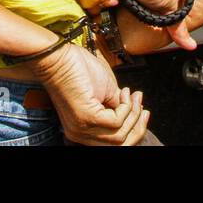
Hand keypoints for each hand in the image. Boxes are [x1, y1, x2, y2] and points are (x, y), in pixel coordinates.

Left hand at [29, 43, 148, 144]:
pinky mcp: (86, 118)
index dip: (133, 130)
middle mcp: (80, 135)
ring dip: (132, 114)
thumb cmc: (78, 70)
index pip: (113, 143)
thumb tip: (134, 110)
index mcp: (82, 132)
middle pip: (119, 144)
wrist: (60, 58)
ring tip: (133, 96)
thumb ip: (117, 106)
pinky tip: (123, 93)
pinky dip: (125, 108)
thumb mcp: (106, 92)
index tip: (143, 112)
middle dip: (137, 127)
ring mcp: (82, 129)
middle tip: (143, 108)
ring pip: (119, 135)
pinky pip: (116, 122)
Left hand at [81, 0, 196, 50]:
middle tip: (117, 7)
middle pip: (93, 15)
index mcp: (120, 4)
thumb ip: (176, 30)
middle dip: (104, 15)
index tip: (118, 24)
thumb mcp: (168, 11)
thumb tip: (192, 46)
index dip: (110, 26)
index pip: (106, 22)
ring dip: (100, 4)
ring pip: (86, 5)